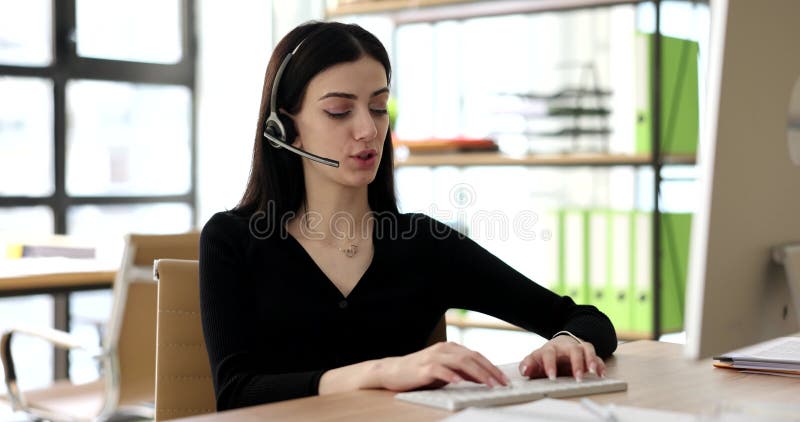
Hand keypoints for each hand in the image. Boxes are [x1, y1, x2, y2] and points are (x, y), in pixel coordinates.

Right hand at [377, 342, 509, 391]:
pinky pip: (439, 370)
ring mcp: (433, 357)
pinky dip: (451, 375)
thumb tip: (482, 378)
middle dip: (489, 370)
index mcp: (450, 348)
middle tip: (501, 383)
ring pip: (460, 361)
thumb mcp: (445, 371)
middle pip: (472, 357)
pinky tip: (459, 382)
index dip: (492, 366)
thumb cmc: (420, 372)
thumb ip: (462, 372)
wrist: (393, 371)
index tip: (503, 379)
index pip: (476, 355)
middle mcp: (444, 349)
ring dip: (477, 373)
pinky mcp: (423, 367)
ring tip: (488, 383)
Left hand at [517, 335, 605, 380]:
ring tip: (594, 372)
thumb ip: (528, 365)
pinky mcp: (588, 354)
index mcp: (550, 348)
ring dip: (591, 360)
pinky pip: (597, 356)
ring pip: (587, 349)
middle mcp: (566, 347)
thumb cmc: (547, 356)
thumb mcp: (535, 359)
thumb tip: (524, 371)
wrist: (560, 343)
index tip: (551, 377)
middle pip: (573, 350)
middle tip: (577, 379)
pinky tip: (601, 374)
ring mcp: (579, 349)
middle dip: (576, 364)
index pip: (549, 354)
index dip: (550, 365)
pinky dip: (600, 364)